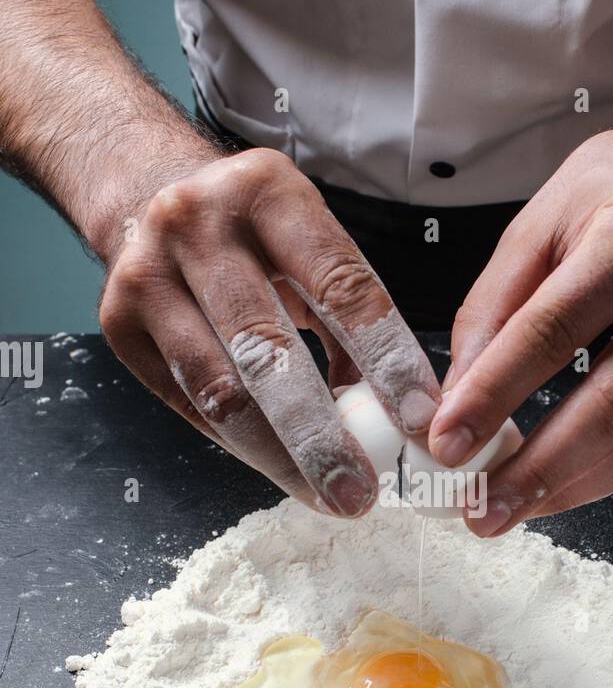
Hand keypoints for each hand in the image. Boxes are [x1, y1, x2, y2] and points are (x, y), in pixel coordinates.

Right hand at [99, 147, 439, 515]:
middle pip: (268, 349)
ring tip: (327, 495)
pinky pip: (191, 406)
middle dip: (321, 434)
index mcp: (267, 192)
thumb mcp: (311, 244)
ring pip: (221, 391)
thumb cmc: (256, 236)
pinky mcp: (119, 325)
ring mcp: (147, 275)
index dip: (386, 360)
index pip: (340, 286)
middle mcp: (197, 226)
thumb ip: (351, 317)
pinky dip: (243, 445)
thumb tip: (393, 415)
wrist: (147, 197)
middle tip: (361, 489)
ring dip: (280, 457)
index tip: (419, 420)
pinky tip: (281, 467)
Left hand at [427, 124, 612, 534]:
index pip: (558, 327)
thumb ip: (492, 309)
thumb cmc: (609, 195)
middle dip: (540, 466)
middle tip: (481, 511)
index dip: (498, 391)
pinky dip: (598, 473)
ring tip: (504, 511)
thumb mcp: (536, 226)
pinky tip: (551, 490)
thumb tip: (456, 399)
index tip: (447, 442)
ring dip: (568, 485)